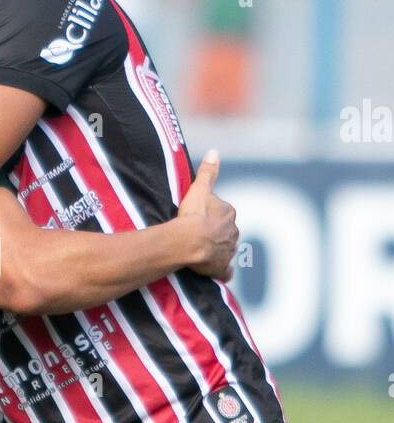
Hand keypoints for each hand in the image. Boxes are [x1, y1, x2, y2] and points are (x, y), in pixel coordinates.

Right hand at [177, 151, 238, 281]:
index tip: (199, 216)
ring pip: (226, 249)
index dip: (211, 214)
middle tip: (199, 234)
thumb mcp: (199, 188)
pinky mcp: (222, 267)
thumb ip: (208, 172)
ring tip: (203, 251)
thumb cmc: (192, 215)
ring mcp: (228, 251)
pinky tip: (215, 270)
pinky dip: (222, 271)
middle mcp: (233, 232)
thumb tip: (215, 152)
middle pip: (225, 231)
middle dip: (216, 233)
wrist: (189, 241)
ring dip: (218, 250)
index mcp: (229, 213)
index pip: (223, 212)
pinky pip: (225, 270)